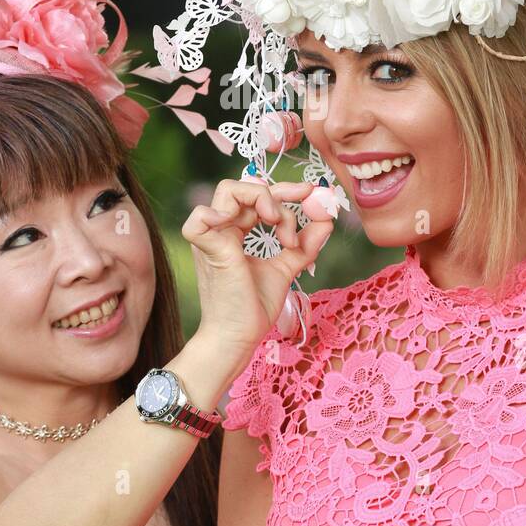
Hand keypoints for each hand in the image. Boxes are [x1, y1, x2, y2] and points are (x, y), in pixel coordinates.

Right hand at [181, 179, 332, 363]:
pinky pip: (198, 218)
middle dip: (278, 193)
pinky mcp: (208, 250)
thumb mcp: (286, 268)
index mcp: (235, 233)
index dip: (285, 190)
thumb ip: (305, 245)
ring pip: (228, 191)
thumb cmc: (254, 308)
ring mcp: (213, 239)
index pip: (257, 197)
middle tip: (302, 206)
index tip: (311, 193)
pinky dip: (215, 214)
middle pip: (244, 188)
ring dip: (262, 201)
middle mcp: (222, 231)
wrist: (239, 338)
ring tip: (278, 226)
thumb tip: (327, 220)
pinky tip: (243, 225)